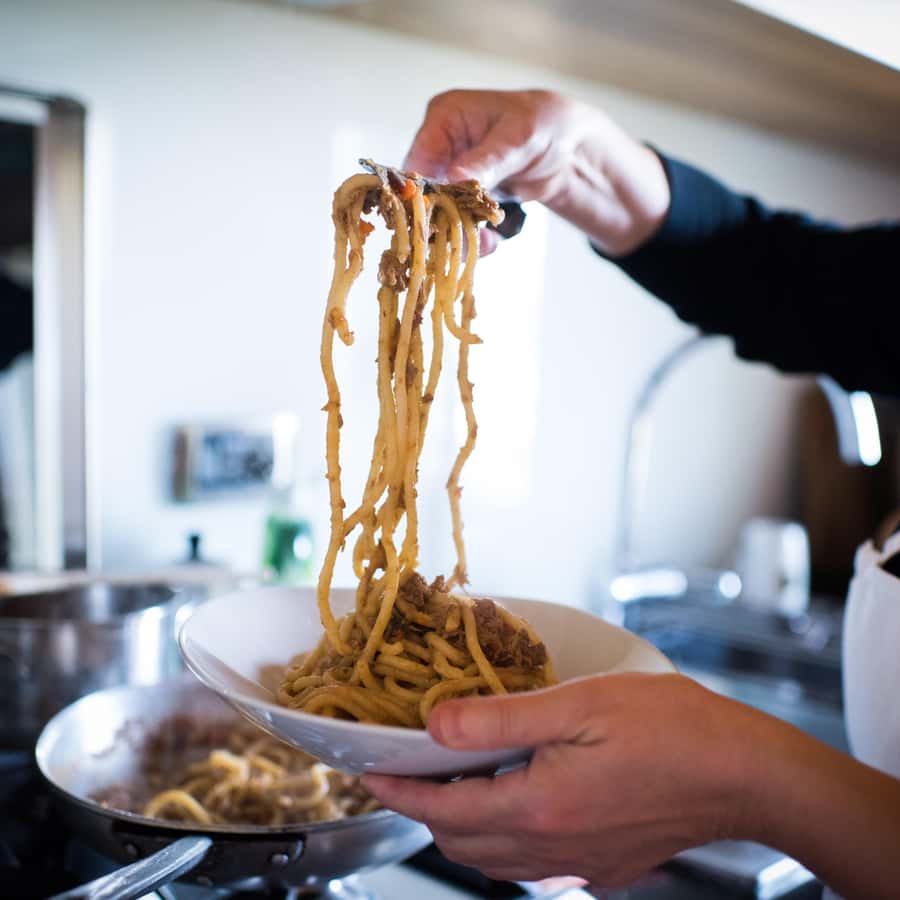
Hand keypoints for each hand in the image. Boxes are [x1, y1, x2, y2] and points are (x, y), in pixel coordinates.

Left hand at [364, 673, 766, 886]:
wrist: (745, 774)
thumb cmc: (671, 729)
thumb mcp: (578, 706)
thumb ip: (499, 720)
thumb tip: (434, 725)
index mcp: (539, 808)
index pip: (444, 809)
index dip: (401, 791)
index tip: (371, 775)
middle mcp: (553, 849)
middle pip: (463, 841)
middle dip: (425, 811)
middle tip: (409, 773)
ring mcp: (581, 864)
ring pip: (495, 859)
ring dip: (462, 826)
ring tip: (453, 785)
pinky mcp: (605, 865)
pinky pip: (534, 864)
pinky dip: (504, 838)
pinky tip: (516, 802)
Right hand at [405, 89, 670, 255]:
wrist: (569, 148)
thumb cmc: (545, 125)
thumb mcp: (518, 138)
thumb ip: (486, 160)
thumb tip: (455, 178)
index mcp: (445, 117)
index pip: (418, 160)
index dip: (424, 193)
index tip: (439, 219)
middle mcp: (441, 145)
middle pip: (425, 191)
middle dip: (444, 220)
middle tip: (465, 241)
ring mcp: (451, 173)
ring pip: (439, 211)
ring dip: (458, 233)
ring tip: (485, 246)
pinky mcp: (463, 196)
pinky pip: (457, 221)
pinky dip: (471, 236)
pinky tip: (488, 244)